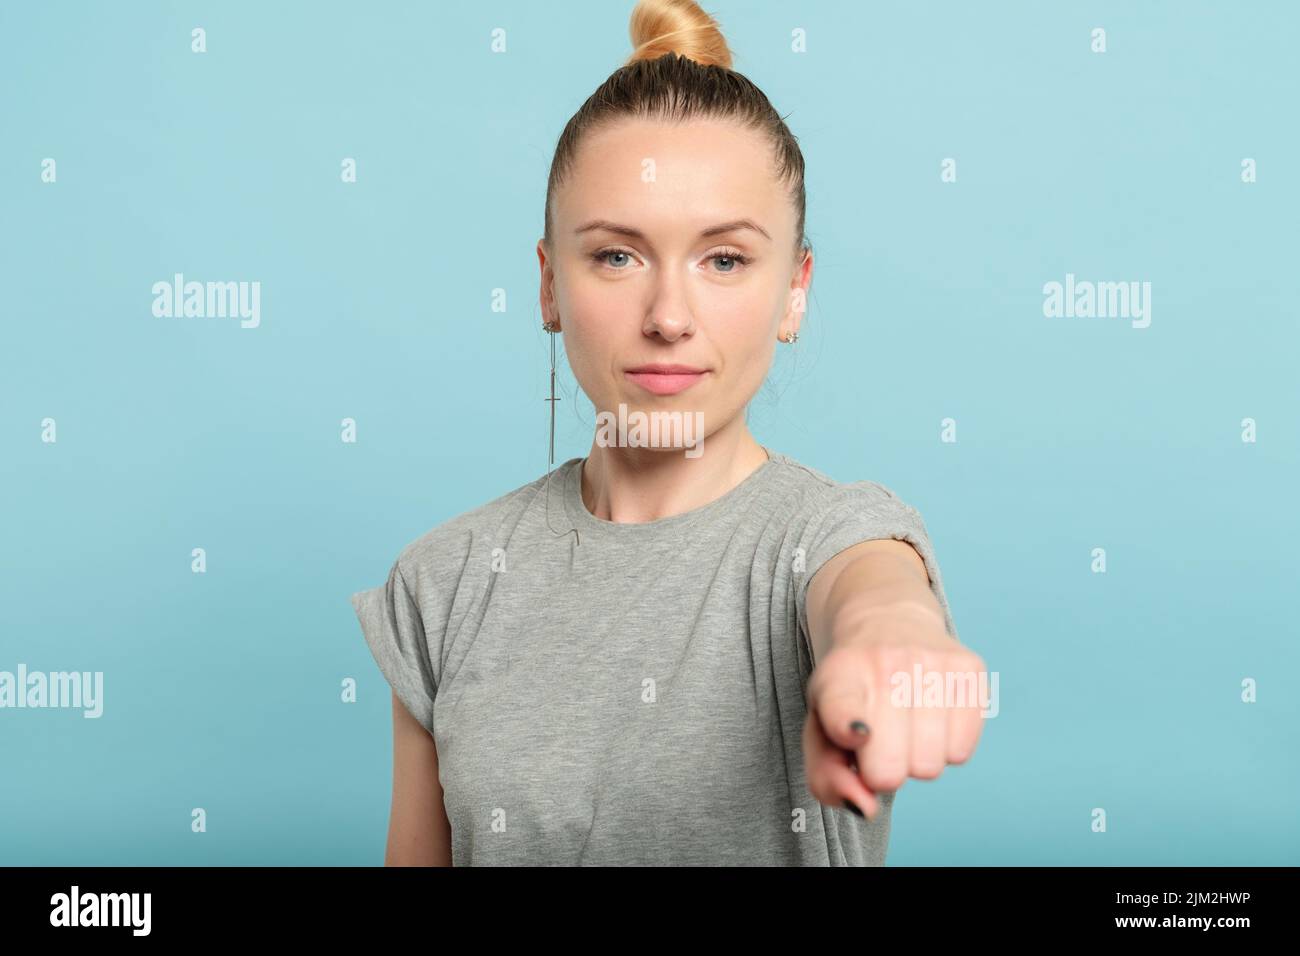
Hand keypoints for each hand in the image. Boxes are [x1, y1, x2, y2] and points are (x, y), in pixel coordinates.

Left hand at [802, 607, 987, 818]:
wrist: (885, 619)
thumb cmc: (850, 692)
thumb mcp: (819, 729)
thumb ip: (827, 778)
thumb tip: (865, 807)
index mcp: (837, 676)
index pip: (844, 711)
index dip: (849, 729)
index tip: (857, 733)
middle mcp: (885, 663)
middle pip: (890, 771)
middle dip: (881, 768)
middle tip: (877, 739)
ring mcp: (931, 661)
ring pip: (930, 766)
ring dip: (915, 758)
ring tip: (903, 725)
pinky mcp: (969, 668)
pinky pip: (961, 752)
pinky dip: (945, 746)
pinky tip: (930, 717)